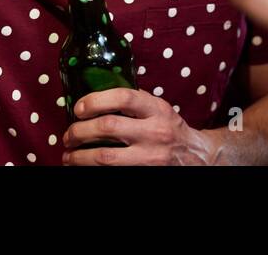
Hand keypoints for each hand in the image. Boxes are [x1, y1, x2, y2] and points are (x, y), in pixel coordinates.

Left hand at [61, 88, 214, 164]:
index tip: (78, 108)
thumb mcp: (160, 108)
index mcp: (157, 110)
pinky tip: (84, 167)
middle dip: (80, 131)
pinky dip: (94, 170)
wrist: (198, 157)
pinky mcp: (146, 174)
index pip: (123, 97)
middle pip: (108, 127)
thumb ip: (136, 102)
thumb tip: (99, 94)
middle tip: (68, 135)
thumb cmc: (172, 129)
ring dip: (80, 156)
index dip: (95, 100)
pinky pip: (114, 172)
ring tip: (69, 155)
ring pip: (106, 156)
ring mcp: (150, 157)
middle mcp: (155, 132)